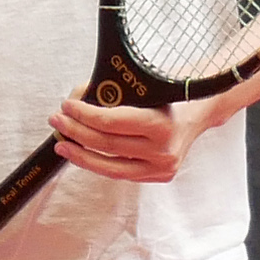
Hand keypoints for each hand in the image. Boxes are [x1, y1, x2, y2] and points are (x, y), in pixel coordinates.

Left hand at [48, 91, 218, 182]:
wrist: (203, 108)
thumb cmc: (174, 91)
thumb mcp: (148, 84)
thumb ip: (117, 93)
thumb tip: (80, 97)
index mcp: (163, 124)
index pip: (111, 123)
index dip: (83, 115)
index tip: (66, 106)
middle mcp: (164, 151)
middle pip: (107, 145)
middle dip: (76, 132)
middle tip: (57, 120)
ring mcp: (162, 167)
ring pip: (110, 166)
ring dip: (80, 154)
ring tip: (62, 143)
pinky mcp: (158, 175)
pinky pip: (121, 173)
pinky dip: (99, 163)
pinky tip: (82, 154)